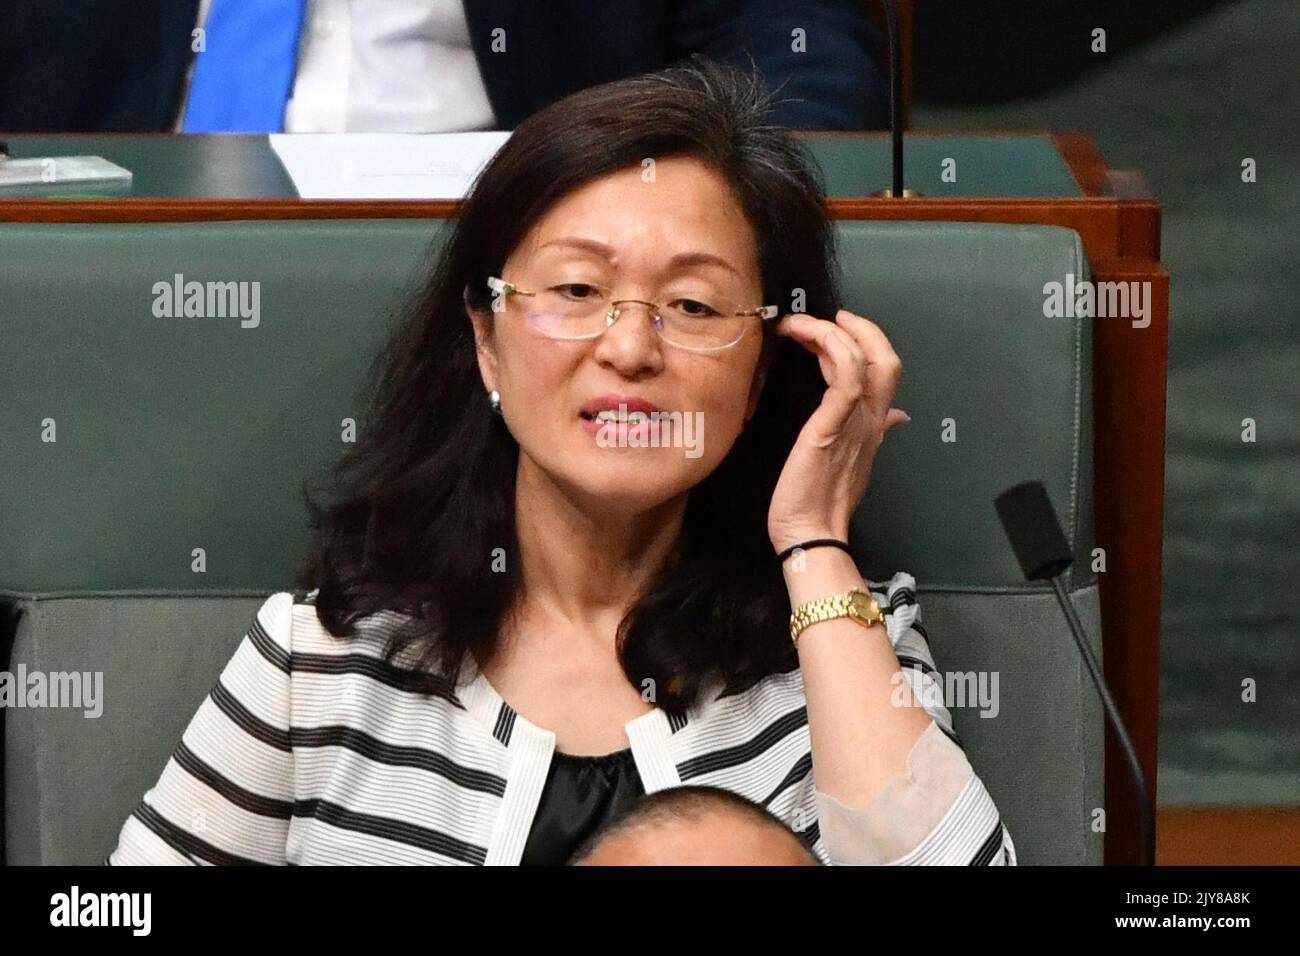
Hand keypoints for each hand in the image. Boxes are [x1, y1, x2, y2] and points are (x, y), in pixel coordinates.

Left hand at [767, 309, 908, 553]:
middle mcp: (871, 421)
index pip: (883, 372)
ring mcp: (856, 422)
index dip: (865, 343)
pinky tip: (805, 336)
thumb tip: (897, 418)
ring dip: (832, 331)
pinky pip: (848, 376)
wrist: (809, 533)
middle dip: (859, 328)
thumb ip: (871, 434)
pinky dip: (831, 346)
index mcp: (872, 427)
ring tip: (799, 325)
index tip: (834, 330)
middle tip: (823, 318)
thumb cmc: (816, 502)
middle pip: (887, 359)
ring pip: (867, 359)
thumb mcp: (849, 461)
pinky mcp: (833, 424)